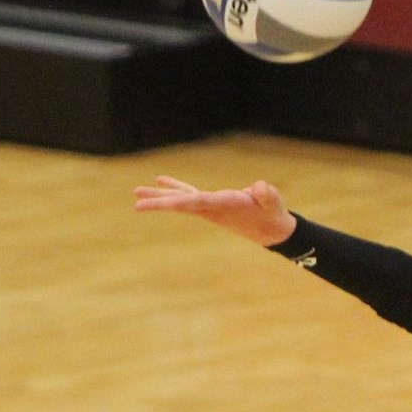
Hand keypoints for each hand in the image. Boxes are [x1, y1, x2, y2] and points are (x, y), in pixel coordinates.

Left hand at [132, 176, 297, 246]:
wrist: (272, 231)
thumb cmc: (273, 214)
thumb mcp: (274, 203)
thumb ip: (267, 195)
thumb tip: (259, 187)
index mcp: (225, 206)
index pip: (199, 203)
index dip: (182, 201)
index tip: (165, 202)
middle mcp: (212, 208)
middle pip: (181, 205)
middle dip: (159, 205)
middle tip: (136, 205)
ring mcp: (210, 207)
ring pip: (180, 200)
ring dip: (159, 197)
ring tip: (137, 192)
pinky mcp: (212, 203)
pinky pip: (189, 194)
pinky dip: (175, 188)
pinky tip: (160, 181)